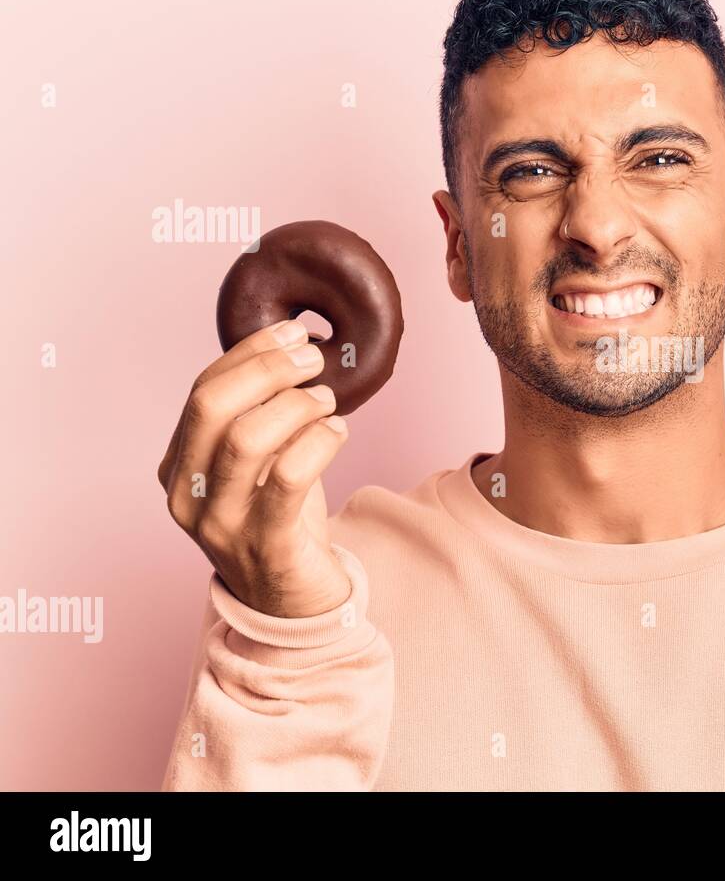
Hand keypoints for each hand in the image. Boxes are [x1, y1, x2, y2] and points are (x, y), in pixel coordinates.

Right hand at [158, 319, 351, 617]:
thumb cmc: (279, 518)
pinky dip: (318, 442)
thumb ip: (260, 413)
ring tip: (327, 401)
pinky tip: (337, 432)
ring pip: (246, 439)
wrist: (292, 601)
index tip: (292, 332)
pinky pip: (288, 480)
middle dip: (267, 369)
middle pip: (212, 407)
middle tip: (313, 358)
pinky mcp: (264, 546)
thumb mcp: (260, 461)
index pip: (202, 392)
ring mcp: (220, 524)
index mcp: (177, 467)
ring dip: (296, 405)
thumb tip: (290, 344)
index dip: (249, 354)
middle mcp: (186, 496)